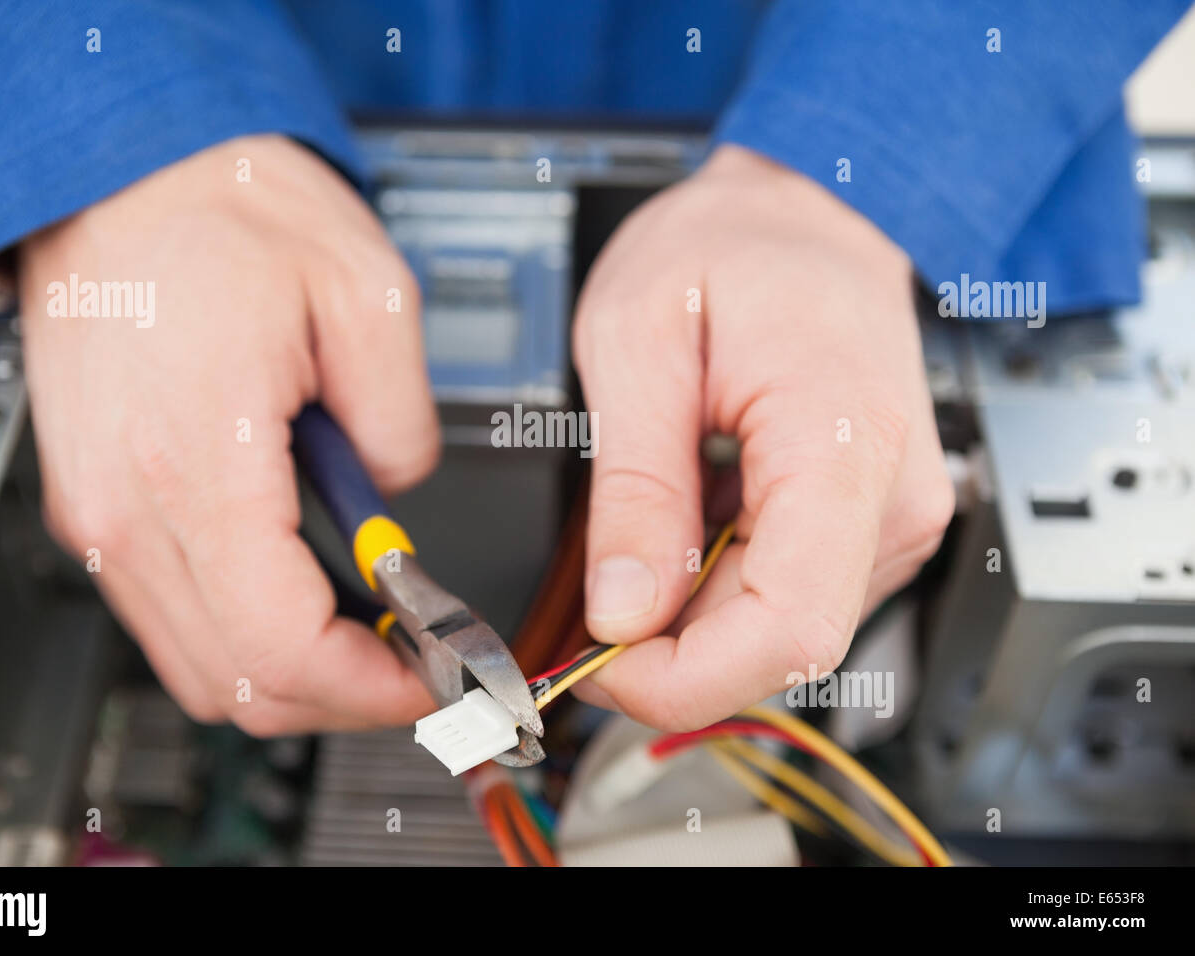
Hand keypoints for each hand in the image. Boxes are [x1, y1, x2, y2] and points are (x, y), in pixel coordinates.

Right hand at [19, 135, 437, 732]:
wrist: (121, 173)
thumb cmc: (225, 208)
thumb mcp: (368, 296)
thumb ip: (405, 427)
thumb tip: (398, 502)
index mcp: (197, 461)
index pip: (281, 648)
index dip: (373, 688)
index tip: (434, 673)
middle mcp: (128, 507)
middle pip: (238, 683)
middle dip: (343, 697)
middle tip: (416, 663)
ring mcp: (101, 514)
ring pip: (201, 665)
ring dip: (294, 671)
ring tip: (370, 630)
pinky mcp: (97, 505)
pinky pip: (172, 615)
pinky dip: (247, 630)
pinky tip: (305, 590)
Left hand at [572, 145, 953, 730]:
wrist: (807, 212)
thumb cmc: (732, 247)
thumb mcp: (638, 343)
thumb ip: (634, 486)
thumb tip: (622, 612)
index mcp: (843, 447)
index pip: (786, 631)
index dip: (682, 676)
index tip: (600, 662)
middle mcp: (893, 500)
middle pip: (781, 646)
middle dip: (672, 650)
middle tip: (595, 594)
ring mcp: (891, 517)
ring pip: (779, 632)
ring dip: (692, 615)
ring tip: (649, 518)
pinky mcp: (869, 525)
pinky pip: (785, 594)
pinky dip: (716, 585)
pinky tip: (689, 516)